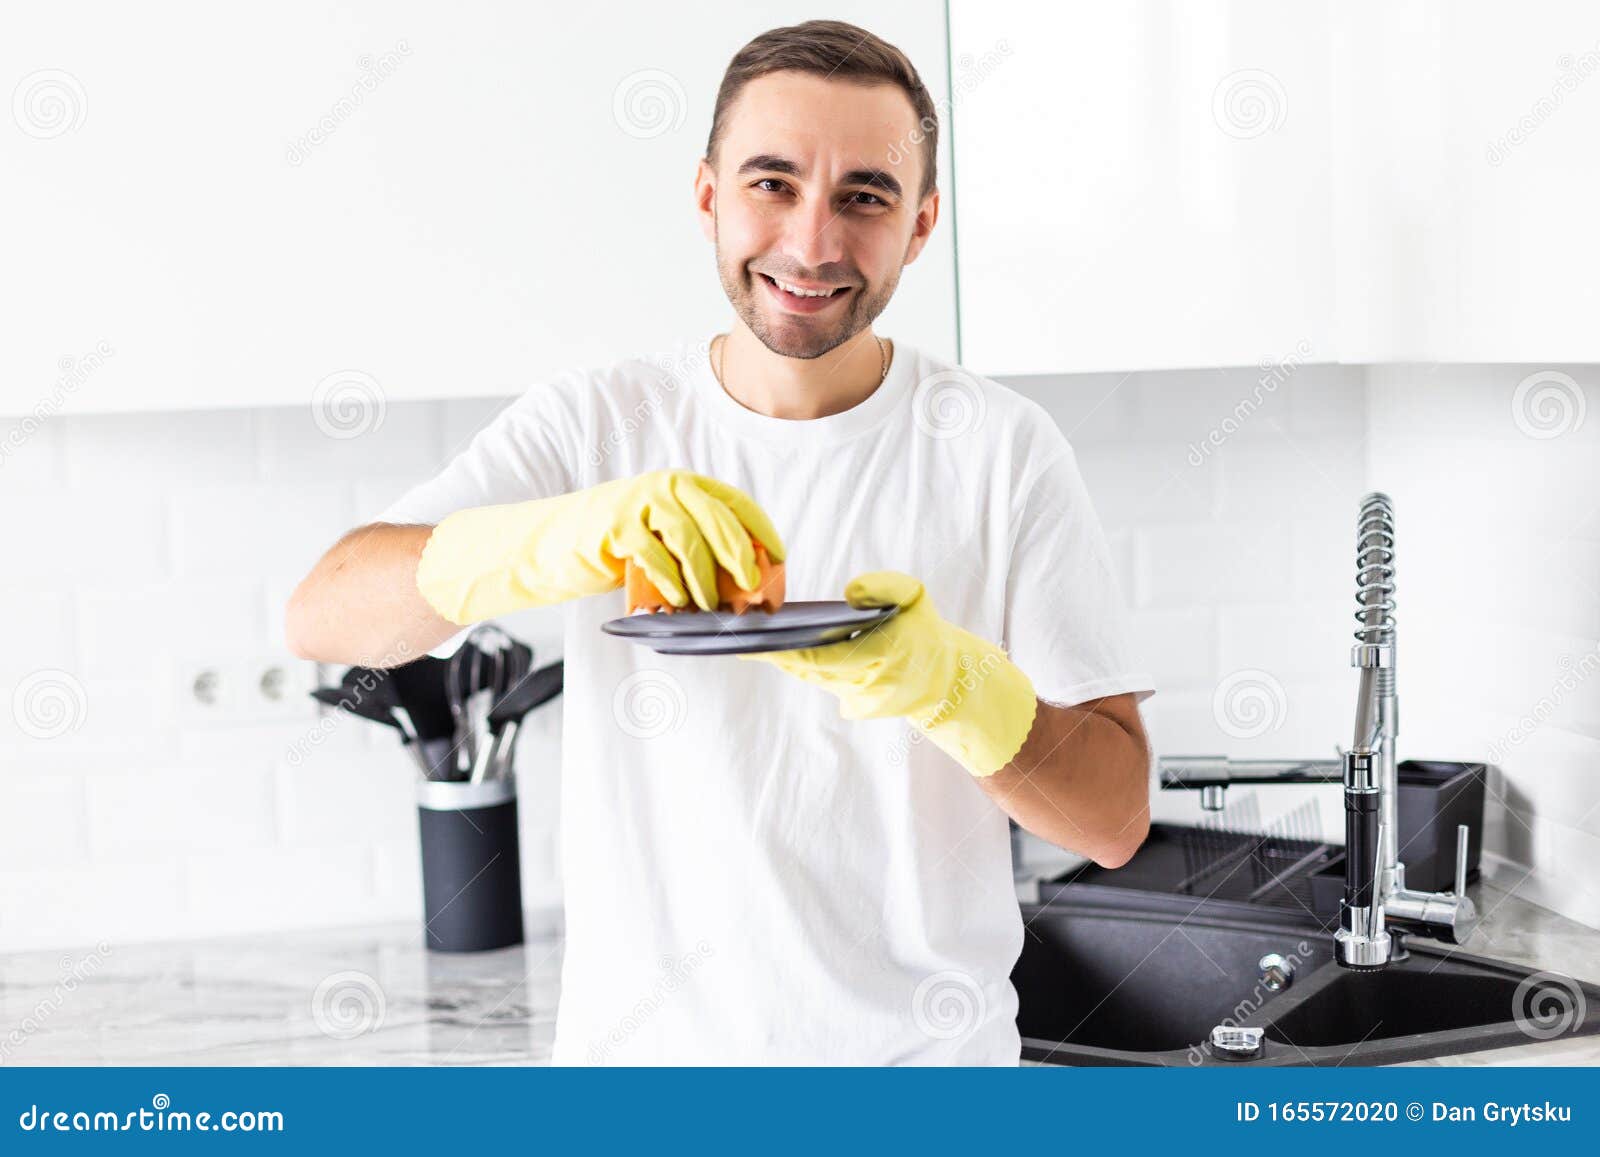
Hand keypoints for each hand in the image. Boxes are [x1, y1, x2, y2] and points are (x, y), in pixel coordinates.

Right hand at [416, 470, 784, 624]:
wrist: (544, 548)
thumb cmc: (610, 552)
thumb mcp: (661, 545)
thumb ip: (698, 550)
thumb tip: (749, 584)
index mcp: (683, 486)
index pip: (737, 504)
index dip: (763, 535)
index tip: (778, 566)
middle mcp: (665, 486)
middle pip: (720, 518)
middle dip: (743, 559)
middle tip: (753, 593)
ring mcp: (638, 503)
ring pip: (691, 538)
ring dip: (708, 579)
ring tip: (712, 609)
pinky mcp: (614, 526)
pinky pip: (655, 556)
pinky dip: (671, 584)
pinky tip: (676, 605)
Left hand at [742, 571, 1035, 776]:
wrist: (947, 680)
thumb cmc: (925, 632)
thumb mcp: (917, 598)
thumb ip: (887, 585)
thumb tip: (850, 592)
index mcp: (880, 658)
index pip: (822, 656)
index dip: (786, 649)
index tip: (753, 638)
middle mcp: (863, 686)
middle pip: (806, 669)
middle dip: (771, 652)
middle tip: (733, 634)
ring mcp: (856, 700)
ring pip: (807, 675)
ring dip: (776, 657)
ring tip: (741, 635)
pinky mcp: (852, 705)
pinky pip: (815, 680)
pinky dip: (792, 663)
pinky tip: (765, 646)